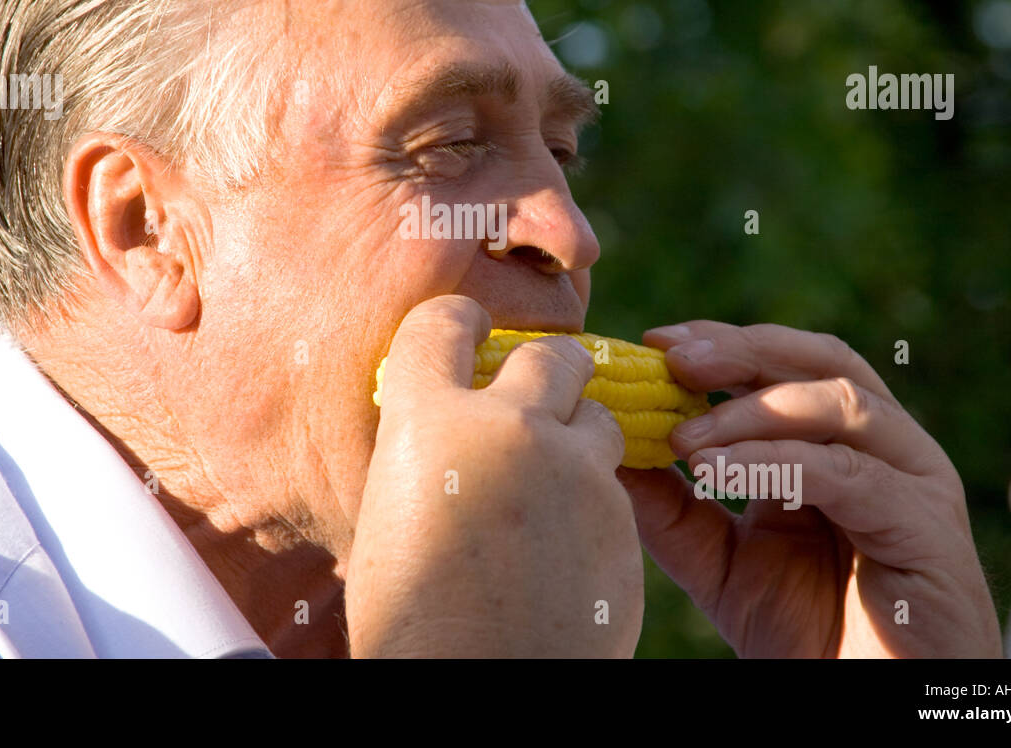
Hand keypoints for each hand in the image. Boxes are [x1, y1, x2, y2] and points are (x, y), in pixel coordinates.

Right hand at [345, 295, 643, 656]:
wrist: (476, 687)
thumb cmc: (408, 615)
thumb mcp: (390, 513)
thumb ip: (426, 450)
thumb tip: (444, 426)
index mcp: (429, 420)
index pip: (444, 324)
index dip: (457, 323)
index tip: (468, 328)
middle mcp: (507, 427)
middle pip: (553, 354)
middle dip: (553, 366)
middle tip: (543, 388)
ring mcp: (573, 471)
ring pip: (598, 419)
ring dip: (580, 437)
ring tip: (557, 480)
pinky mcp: (620, 519)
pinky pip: (614, 487)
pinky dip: (595, 503)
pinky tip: (568, 546)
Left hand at [617, 321, 1001, 657]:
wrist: (864, 706)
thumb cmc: (807, 634)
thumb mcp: (719, 563)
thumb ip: (672, 509)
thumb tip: (608, 448)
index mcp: (836, 446)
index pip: (784, 364)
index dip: (721, 342)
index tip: (655, 344)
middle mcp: (883, 450)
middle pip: (819, 362)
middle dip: (740, 350)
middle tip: (672, 360)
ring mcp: (914, 483)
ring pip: (840, 403)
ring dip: (753, 410)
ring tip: (685, 441)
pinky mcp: (928, 528)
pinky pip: (850, 473)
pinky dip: (780, 462)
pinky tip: (718, 473)